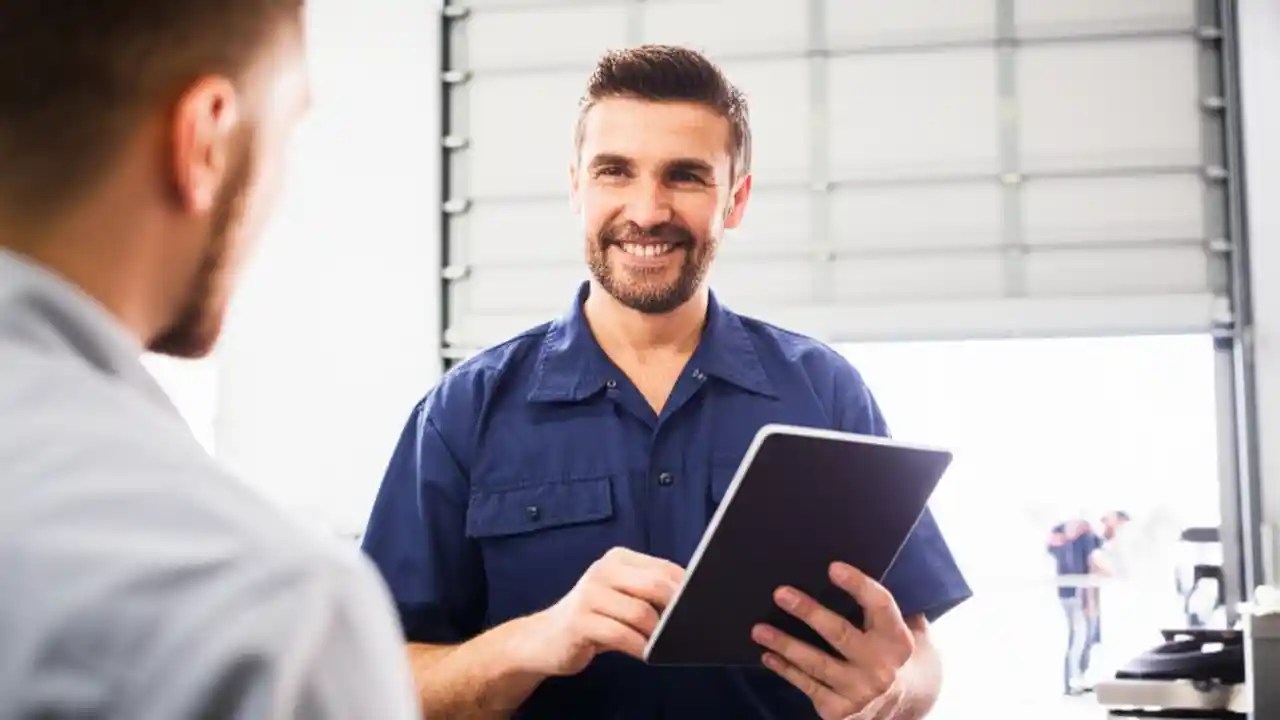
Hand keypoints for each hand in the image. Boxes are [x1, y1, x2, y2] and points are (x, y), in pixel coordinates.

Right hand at [516, 547, 683, 676]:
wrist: (546, 638)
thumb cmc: (594, 618)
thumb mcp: (621, 596)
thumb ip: (649, 591)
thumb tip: (691, 599)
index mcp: (618, 558)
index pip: (665, 568)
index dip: (687, 590)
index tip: (699, 608)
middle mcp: (603, 570)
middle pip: (655, 586)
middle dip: (675, 610)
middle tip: (682, 629)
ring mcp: (589, 594)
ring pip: (641, 613)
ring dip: (656, 634)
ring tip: (659, 645)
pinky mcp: (579, 621)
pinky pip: (621, 635)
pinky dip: (639, 647)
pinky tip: (644, 654)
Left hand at [751, 562, 915, 719]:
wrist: (908, 708)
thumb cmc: (896, 655)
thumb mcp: (909, 631)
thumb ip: (886, 608)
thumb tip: (855, 568)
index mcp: (898, 640)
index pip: (880, 606)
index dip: (858, 586)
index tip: (833, 567)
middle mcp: (881, 668)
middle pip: (840, 634)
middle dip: (809, 613)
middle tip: (780, 594)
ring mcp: (860, 692)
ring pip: (816, 664)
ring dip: (785, 645)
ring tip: (758, 629)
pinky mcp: (840, 711)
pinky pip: (808, 686)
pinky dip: (786, 671)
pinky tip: (768, 656)